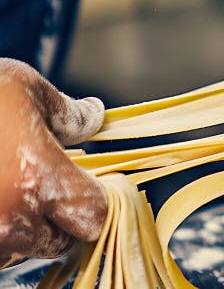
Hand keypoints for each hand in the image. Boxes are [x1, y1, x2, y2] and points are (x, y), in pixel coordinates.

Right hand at [0, 59, 106, 266]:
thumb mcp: (24, 90)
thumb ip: (67, 114)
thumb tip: (95, 119)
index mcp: (38, 179)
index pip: (95, 215)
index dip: (99, 199)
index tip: (93, 185)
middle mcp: (9, 219)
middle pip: (60, 240)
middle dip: (60, 216)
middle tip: (47, 185)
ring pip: (22, 247)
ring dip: (23, 225)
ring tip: (9, 185)